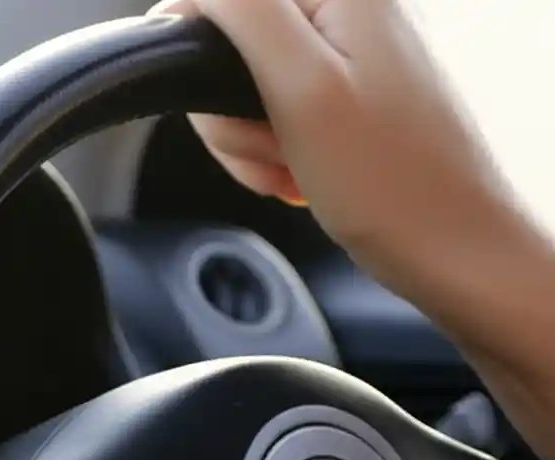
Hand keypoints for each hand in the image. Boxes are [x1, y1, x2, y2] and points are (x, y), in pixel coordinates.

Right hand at [150, 0, 523, 282]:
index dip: (194, 41)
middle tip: (271, 145)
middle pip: (233, 45)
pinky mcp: (348, 101)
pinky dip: (276, 152)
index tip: (193, 93)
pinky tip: (303, 174)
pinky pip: (277, 116)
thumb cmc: (390, 181)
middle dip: (231, 108)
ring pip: (247, 88)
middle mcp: (353, 15)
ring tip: (293, 167)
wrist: (453, 250)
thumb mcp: (303, 86)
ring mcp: (353, 59)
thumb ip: (247, 14)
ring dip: (253, 140)